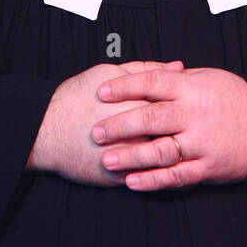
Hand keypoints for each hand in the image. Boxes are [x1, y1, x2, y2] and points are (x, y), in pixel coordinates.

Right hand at [26, 59, 185, 185]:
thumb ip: (146, 70)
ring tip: (187, 149)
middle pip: (179, 135)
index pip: (179, 107)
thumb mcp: (110, 72)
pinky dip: (162, 174)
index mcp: (140, 104)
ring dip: (181, 156)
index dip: (194, 107)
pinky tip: (169, 167)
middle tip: (201, 129)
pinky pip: (149, 179)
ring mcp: (130, 158)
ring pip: (168, 160)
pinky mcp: (119, 178)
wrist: (45, 130)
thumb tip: (178, 67)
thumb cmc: (76, 97)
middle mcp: (138, 133)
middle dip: (193, 134)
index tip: (201, 106)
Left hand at [90, 66, 246, 190]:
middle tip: (95, 131)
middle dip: (120, 124)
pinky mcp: (208, 167)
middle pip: (150, 117)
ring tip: (107, 160)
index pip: (152, 82)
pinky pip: (177, 175)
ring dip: (131, 156)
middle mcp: (195, 115)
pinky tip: (132, 182)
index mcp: (192, 88)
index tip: (101, 91)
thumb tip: (151, 71)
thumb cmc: (238, 98)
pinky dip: (153, 181)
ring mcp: (201, 143)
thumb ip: (179, 78)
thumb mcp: (210, 77)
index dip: (125, 86)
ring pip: (160, 150)